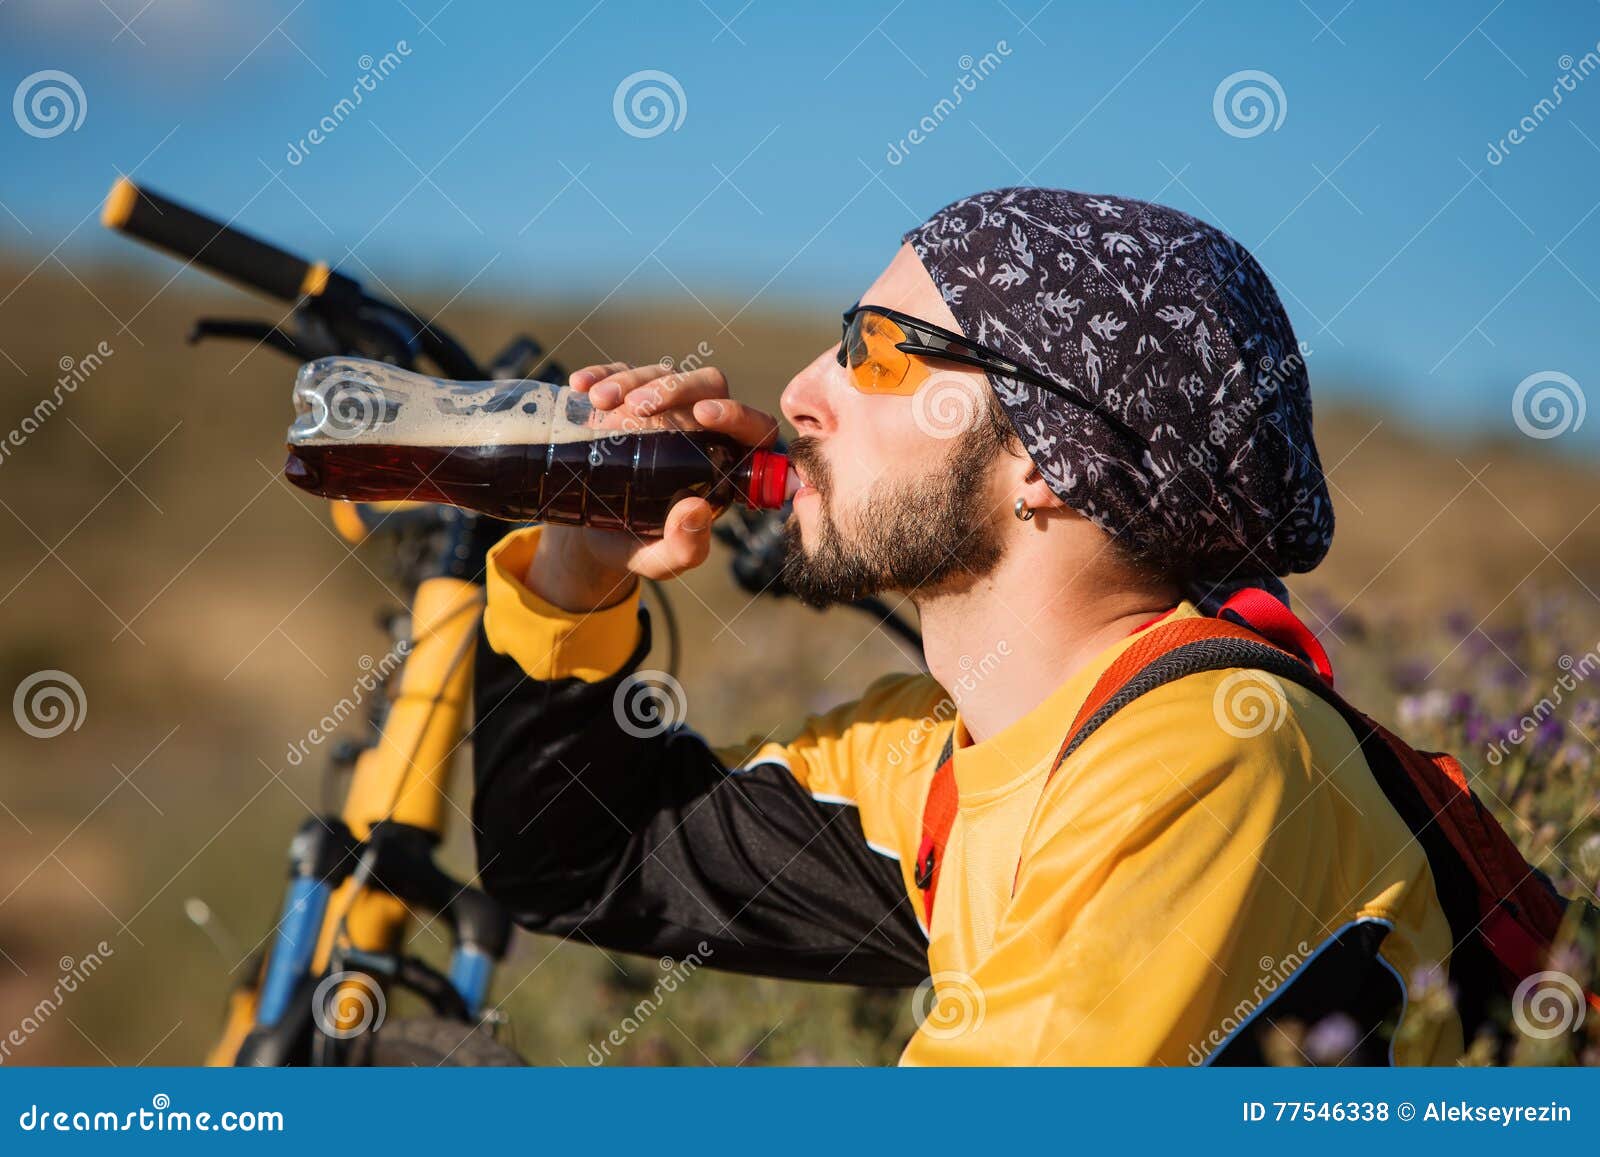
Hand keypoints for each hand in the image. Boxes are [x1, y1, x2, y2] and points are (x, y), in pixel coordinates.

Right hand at [524, 360, 780, 611]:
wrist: (589, 535)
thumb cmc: (636, 546)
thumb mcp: (660, 559)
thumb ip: (685, 547)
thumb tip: (697, 509)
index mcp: (725, 464)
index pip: (753, 428)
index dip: (738, 414)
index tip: (703, 414)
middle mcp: (702, 429)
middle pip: (708, 385)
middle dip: (674, 388)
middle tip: (636, 408)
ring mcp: (665, 407)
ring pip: (664, 373)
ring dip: (632, 381)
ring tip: (598, 405)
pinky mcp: (628, 396)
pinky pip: (622, 371)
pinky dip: (602, 374)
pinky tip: (581, 387)